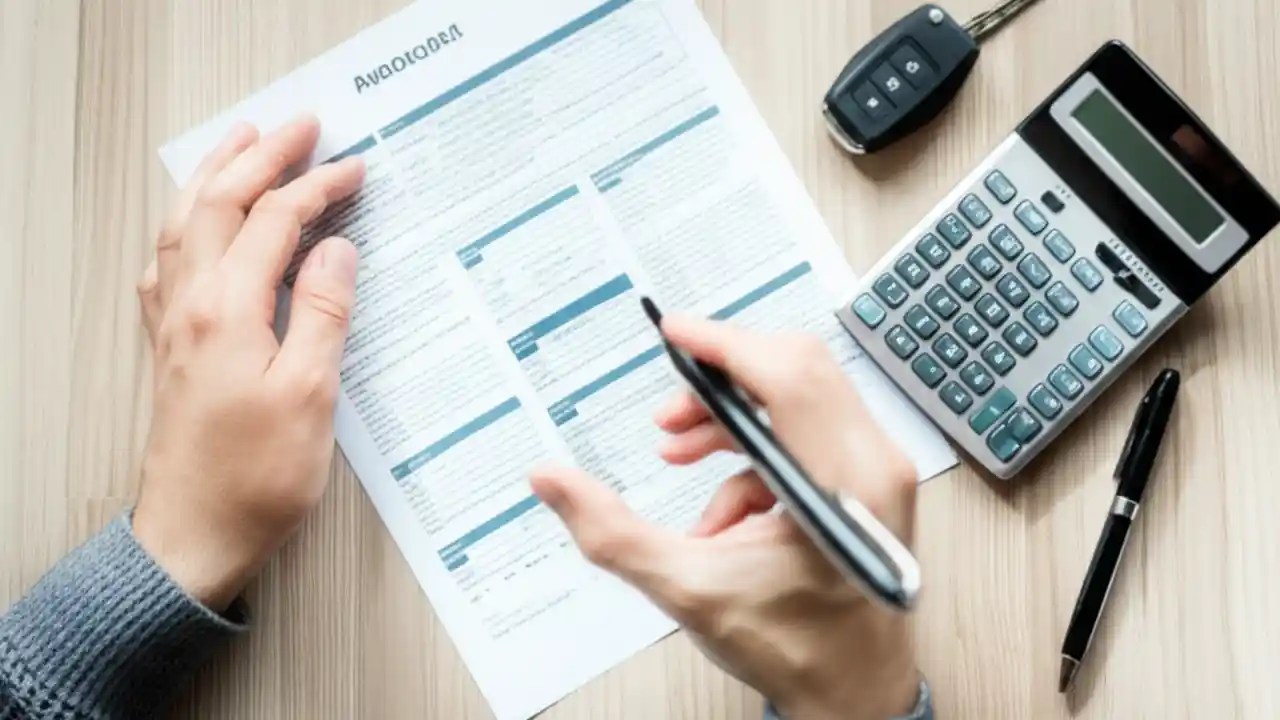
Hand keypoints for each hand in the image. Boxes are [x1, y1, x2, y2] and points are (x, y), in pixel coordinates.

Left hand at [132, 116, 364, 610]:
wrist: (194, 534)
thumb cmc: (257, 476)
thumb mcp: (310, 393)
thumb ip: (322, 312)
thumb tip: (336, 248)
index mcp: (229, 309)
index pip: (276, 221)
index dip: (318, 187)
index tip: (356, 169)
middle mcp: (191, 303)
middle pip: (220, 203)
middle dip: (262, 155)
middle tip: (301, 124)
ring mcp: (174, 323)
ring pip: (186, 222)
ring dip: (217, 176)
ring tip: (243, 142)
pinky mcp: (171, 346)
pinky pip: (170, 259)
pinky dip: (188, 222)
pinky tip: (197, 224)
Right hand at [531, 317, 920, 719]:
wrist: (850, 691)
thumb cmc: (795, 648)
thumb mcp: (688, 589)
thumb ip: (612, 532)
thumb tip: (553, 480)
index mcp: (842, 486)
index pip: (788, 376)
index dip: (724, 344)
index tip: (676, 333)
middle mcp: (874, 466)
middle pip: (796, 370)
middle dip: (718, 383)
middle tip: (668, 417)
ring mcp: (877, 468)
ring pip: (799, 395)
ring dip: (729, 419)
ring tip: (680, 455)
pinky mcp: (868, 476)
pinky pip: (804, 429)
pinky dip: (752, 454)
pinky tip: (722, 510)